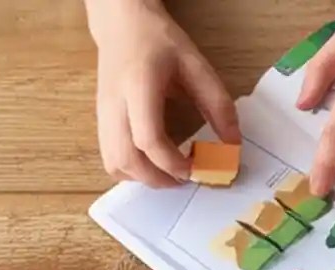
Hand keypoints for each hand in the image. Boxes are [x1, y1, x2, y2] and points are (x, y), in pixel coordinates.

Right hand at [88, 0, 239, 186]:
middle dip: (158, 179)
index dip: (173, 162)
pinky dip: (132, 171)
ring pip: (113, 164)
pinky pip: (110, 158)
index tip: (197, 168)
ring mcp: (102, 114)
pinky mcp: (100, 121)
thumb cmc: (159, 42)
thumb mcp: (197, 66)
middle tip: (186, 177)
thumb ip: (217, 104)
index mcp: (138, 87)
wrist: (122, 25)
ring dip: (143, 179)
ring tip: (171, 172)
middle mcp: (113, 104)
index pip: (148, 138)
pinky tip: (154, 163)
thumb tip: (233, 144)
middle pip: (125, 159)